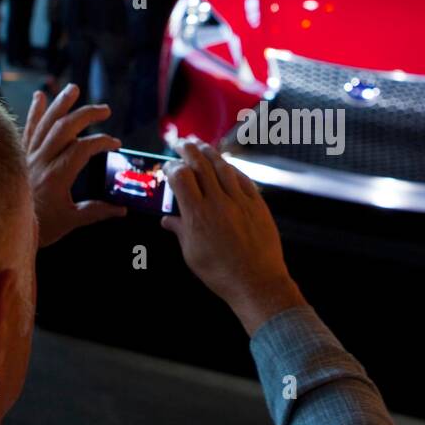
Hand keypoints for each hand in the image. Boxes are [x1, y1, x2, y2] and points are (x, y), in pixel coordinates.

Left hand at [22, 84, 124, 246]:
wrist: (2, 229)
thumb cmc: (38, 227)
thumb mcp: (70, 222)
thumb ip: (96, 212)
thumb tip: (122, 210)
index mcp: (57, 175)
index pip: (83, 148)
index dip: (102, 142)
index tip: (115, 144)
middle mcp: (41, 160)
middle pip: (66, 128)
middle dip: (87, 114)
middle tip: (105, 109)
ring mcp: (27, 156)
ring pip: (45, 123)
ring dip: (61, 104)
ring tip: (73, 88)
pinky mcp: (18, 156)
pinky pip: (26, 129)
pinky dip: (33, 112)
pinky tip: (40, 96)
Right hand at [162, 139, 305, 336]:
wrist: (257, 282)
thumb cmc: (221, 273)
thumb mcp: (192, 255)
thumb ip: (180, 231)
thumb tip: (168, 220)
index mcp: (197, 215)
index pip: (181, 177)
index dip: (172, 166)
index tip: (168, 165)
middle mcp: (217, 202)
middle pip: (200, 164)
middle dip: (188, 149)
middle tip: (181, 142)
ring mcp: (240, 200)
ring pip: (222, 166)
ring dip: (209, 152)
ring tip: (201, 144)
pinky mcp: (257, 204)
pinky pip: (243, 178)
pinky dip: (231, 168)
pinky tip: (225, 164)